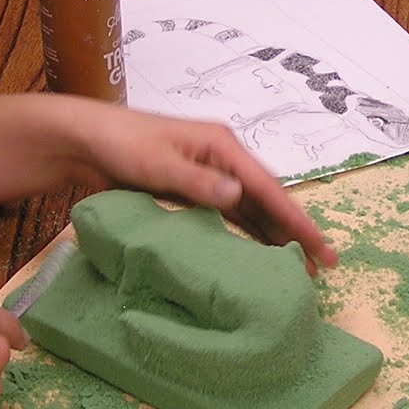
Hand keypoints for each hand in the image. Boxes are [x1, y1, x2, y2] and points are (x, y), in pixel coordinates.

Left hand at [74, 108, 337, 276]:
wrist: (84, 140)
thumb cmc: (120, 144)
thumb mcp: (157, 163)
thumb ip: (197, 181)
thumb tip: (240, 194)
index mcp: (222, 146)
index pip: (268, 188)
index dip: (296, 219)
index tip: (319, 246)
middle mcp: (224, 159)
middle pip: (268, 200)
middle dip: (295, 232)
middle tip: (324, 265)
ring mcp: (210, 175)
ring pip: (253, 211)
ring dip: (275, 237)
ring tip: (299, 268)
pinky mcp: (195, 190)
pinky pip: (231, 216)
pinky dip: (249, 235)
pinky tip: (261, 255)